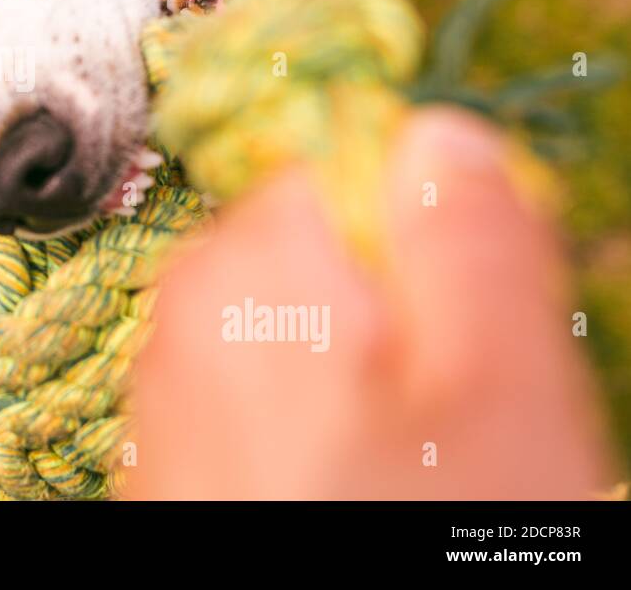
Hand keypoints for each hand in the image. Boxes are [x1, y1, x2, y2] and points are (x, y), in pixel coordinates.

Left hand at [125, 108, 614, 498]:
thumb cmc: (399, 534)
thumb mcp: (492, 391)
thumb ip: (466, 238)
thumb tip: (439, 132)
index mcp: (256, 262)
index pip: (345, 160)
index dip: (430, 222)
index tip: (475, 304)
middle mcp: (190, 310)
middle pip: (322, 249)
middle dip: (399, 308)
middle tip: (453, 412)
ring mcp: (173, 381)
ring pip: (299, 329)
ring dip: (363, 377)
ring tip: (405, 470)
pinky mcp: (177, 445)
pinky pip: (263, 394)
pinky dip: (314, 425)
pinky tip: (348, 490)